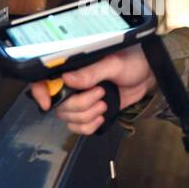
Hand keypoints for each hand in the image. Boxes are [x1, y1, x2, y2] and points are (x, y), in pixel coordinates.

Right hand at [28, 45, 155, 134]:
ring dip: (87, 116)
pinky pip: (78, 127)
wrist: (149, 74)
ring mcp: (80, 100)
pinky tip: (102, 117)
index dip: (40, 93)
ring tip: (105, 104)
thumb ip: (91, 72)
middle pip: (59, 106)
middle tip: (101, 94)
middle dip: (80, 106)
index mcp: (72, 67)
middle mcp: (71, 84)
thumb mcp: (113, 63)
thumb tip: (67, 78)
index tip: (48, 105)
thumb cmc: (131, 60)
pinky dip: (89, 127)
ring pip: (69, 118)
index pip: (44, 80)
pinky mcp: (90, 112)